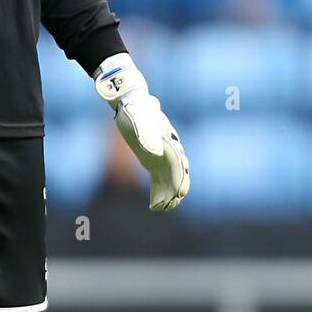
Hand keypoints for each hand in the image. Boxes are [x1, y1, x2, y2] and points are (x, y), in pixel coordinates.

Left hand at [95, 54, 189, 211]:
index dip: (179, 182)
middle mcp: (170, 151)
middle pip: (178, 176)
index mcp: (170, 143)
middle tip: (169, 206)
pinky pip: (159, 180)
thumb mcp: (139, 121)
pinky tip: (154, 205)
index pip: (179, 167)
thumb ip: (147, 135)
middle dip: (175, 192)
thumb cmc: (136, 111)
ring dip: (167, 195)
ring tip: (162, 209)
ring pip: (169, 180)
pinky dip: (158, 192)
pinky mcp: (152, 162)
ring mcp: (162, 157)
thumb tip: (155, 151)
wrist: (131, 102)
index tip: (177, 194)